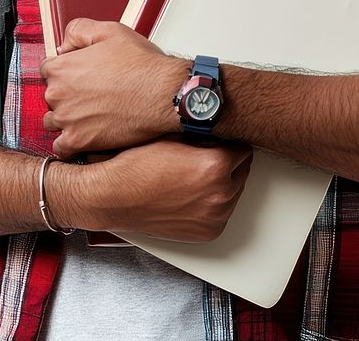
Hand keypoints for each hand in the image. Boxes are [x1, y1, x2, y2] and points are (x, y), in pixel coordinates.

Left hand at [41, 19, 187, 157]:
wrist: (163, 94)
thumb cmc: (142, 65)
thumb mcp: (110, 30)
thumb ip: (78, 30)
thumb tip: (64, 45)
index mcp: (61, 68)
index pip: (48, 69)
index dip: (66, 70)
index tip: (80, 75)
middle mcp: (58, 94)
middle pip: (51, 95)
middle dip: (68, 93)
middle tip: (93, 92)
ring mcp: (66, 120)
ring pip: (53, 120)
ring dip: (67, 117)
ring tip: (91, 112)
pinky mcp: (79, 142)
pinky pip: (61, 147)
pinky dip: (70, 142)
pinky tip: (86, 133)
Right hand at [53, 137, 253, 242]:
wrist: (115, 197)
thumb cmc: (137, 165)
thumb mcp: (173, 136)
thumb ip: (203, 131)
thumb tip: (220, 126)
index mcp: (216, 166)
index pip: (243, 148)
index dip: (230, 141)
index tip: (222, 140)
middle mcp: (220, 194)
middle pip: (243, 171)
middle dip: (229, 162)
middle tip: (208, 155)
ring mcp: (215, 217)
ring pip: (234, 192)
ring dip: (224, 182)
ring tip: (197, 174)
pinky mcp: (207, 232)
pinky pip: (222, 212)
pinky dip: (213, 202)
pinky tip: (193, 192)